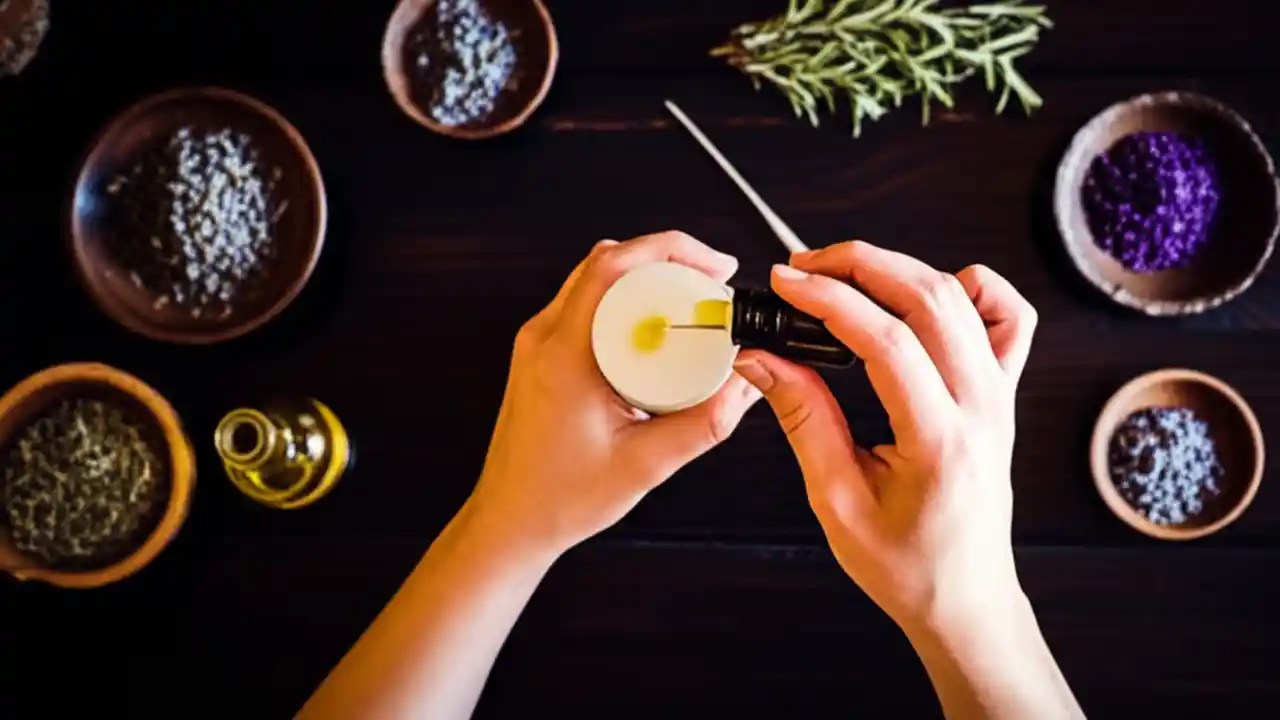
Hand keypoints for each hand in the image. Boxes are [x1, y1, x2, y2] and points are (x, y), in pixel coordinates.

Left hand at [469, 231, 761, 557]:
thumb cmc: (558, 499)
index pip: (613, 269)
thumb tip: (743, 388)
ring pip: (597, 281)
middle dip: (668, 260)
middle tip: (712, 283)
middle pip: (608, 263)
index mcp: (563, 356)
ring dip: (647, 281)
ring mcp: (539, 343)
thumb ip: (701, 426)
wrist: (510, 521)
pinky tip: (657, 332)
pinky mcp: (542, 354)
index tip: (714, 266)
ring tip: (691, 303)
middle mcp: (544, 339)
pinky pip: (588, 307)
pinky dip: (627, 305)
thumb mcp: (643, 466)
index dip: (670, 250)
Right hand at [735, 241, 1037, 632]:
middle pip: (931, 299)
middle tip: (803, 267)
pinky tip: (927, 291)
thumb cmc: (905, 565)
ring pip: (964, 295)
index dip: (830, 300)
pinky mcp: (1003, 393)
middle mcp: (982, 409)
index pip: (889, 341)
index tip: (784, 283)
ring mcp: (1000, 397)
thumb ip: (802, 417)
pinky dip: (972, 287)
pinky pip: (1008, 317)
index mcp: (940, 442)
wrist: (964, 597)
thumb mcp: (836, 498)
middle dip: (859, 265)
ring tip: (842, 274)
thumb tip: (762, 357)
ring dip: (898, 269)